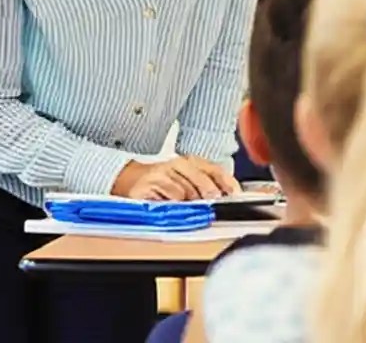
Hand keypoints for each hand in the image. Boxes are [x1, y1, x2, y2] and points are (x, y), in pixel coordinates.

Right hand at [112, 157, 239, 200]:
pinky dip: (172, 203)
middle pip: (201, 179)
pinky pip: (169, 196)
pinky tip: (168, 202)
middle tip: (212, 203)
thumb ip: (205, 185)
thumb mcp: (186, 180)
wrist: (130, 179)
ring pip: (185, 190)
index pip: (213, 169)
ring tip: (183, 203)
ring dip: (188, 201)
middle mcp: (177, 163)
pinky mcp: (150, 183)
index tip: (234, 193)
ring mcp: (163, 172)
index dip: (226, 182)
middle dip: (209, 193)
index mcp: (190, 161)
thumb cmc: (162, 182)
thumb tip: (226, 195)